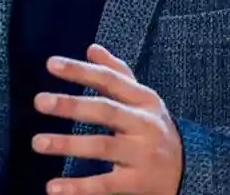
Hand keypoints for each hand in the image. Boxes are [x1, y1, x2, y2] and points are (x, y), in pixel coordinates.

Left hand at [32, 44, 182, 194]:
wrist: (191, 171)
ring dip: (68, 144)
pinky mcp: (138, 183)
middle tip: (39, 101)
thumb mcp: (142, 99)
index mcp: (144, 100)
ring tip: (38, 142)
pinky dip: (78, 187)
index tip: (51, 64)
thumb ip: (117, 74)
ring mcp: (143, 155)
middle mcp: (145, 124)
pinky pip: (105, 185)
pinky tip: (53, 188)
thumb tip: (91, 48)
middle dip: (72, 105)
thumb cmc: (154, 129)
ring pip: (102, 147)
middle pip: (106, 111)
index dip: (81, 71)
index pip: (110, 80)